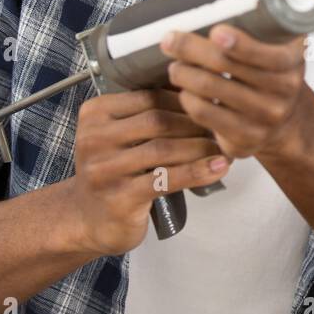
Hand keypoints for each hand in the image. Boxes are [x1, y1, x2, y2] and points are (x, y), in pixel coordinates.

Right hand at [65, 88, 228, 254]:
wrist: (89, 221)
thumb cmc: (114, 172)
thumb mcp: (121, 136)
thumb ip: (149, 113)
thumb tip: (199, 91)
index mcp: (95, 113)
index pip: (150, 97)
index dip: (186, 101)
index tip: (211, 107)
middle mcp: (94, 138)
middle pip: (158, 121)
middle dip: (196, 124)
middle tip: (223, 129)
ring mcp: (104, 170)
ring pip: (164, 149)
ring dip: (201, 147)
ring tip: (225, 148)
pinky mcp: (119, 198)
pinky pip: (166, 179)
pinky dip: (197, 171)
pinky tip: (218, 168)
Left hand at [161, 24, 307, 160]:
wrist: (285, 120)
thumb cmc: (270, 73)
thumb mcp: (275, 46)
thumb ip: (256, 28)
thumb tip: (210, 8)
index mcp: (294, 60)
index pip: (268, 54)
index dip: (241, 43)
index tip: (216, 32)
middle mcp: (285, 90)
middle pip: (228, 66)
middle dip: (191, 49)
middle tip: (170, 40)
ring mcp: (267, 117)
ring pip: (210, 88)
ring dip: (183, 73)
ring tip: (176, 66)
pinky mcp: (246, 138)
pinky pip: (204, 113)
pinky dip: (188, 98)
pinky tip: (185, 91)